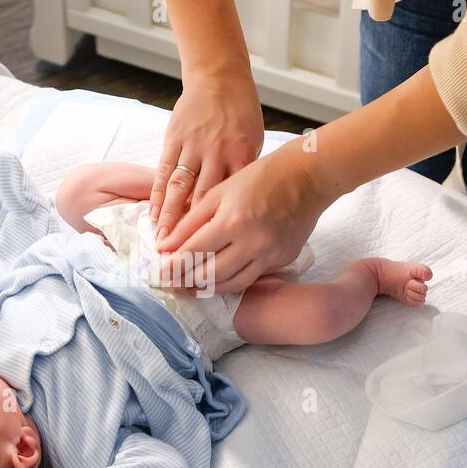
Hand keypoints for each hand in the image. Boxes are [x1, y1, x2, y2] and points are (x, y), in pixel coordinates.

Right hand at [150, 73, 263, 241]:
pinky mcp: (174, 138)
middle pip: (203, 199)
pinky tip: (153, 216)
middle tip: (185, 257)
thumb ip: (241, 175)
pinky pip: (164, 171)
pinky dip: (158, 196)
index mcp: (241, 156)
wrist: (220, 78)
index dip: (220, 227)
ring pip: (180, 188)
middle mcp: (217, 152)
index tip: (215, 251)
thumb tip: (234, 210)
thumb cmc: (242, 114)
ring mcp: (193, 145)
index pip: (230, 199)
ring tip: (163, 243)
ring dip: (170, 218)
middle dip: (193, 231)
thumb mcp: (253, 144)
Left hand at [157, 139, 329, 293]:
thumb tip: (165, 246)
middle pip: (211, 274)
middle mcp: (252, 243)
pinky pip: (251, 278)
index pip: (195, 252)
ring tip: (190, 286)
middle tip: (172, 282)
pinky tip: (217, 279)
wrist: (305, 179)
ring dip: (207, 288)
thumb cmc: (258, 179)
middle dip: (187, 280)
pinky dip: (231, 282)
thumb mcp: (219, 193)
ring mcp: (270, 255)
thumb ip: (190, 222)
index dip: (174, 265)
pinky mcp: (282, 260)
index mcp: (233, 221)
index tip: (161, 272)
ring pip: (231, 284)